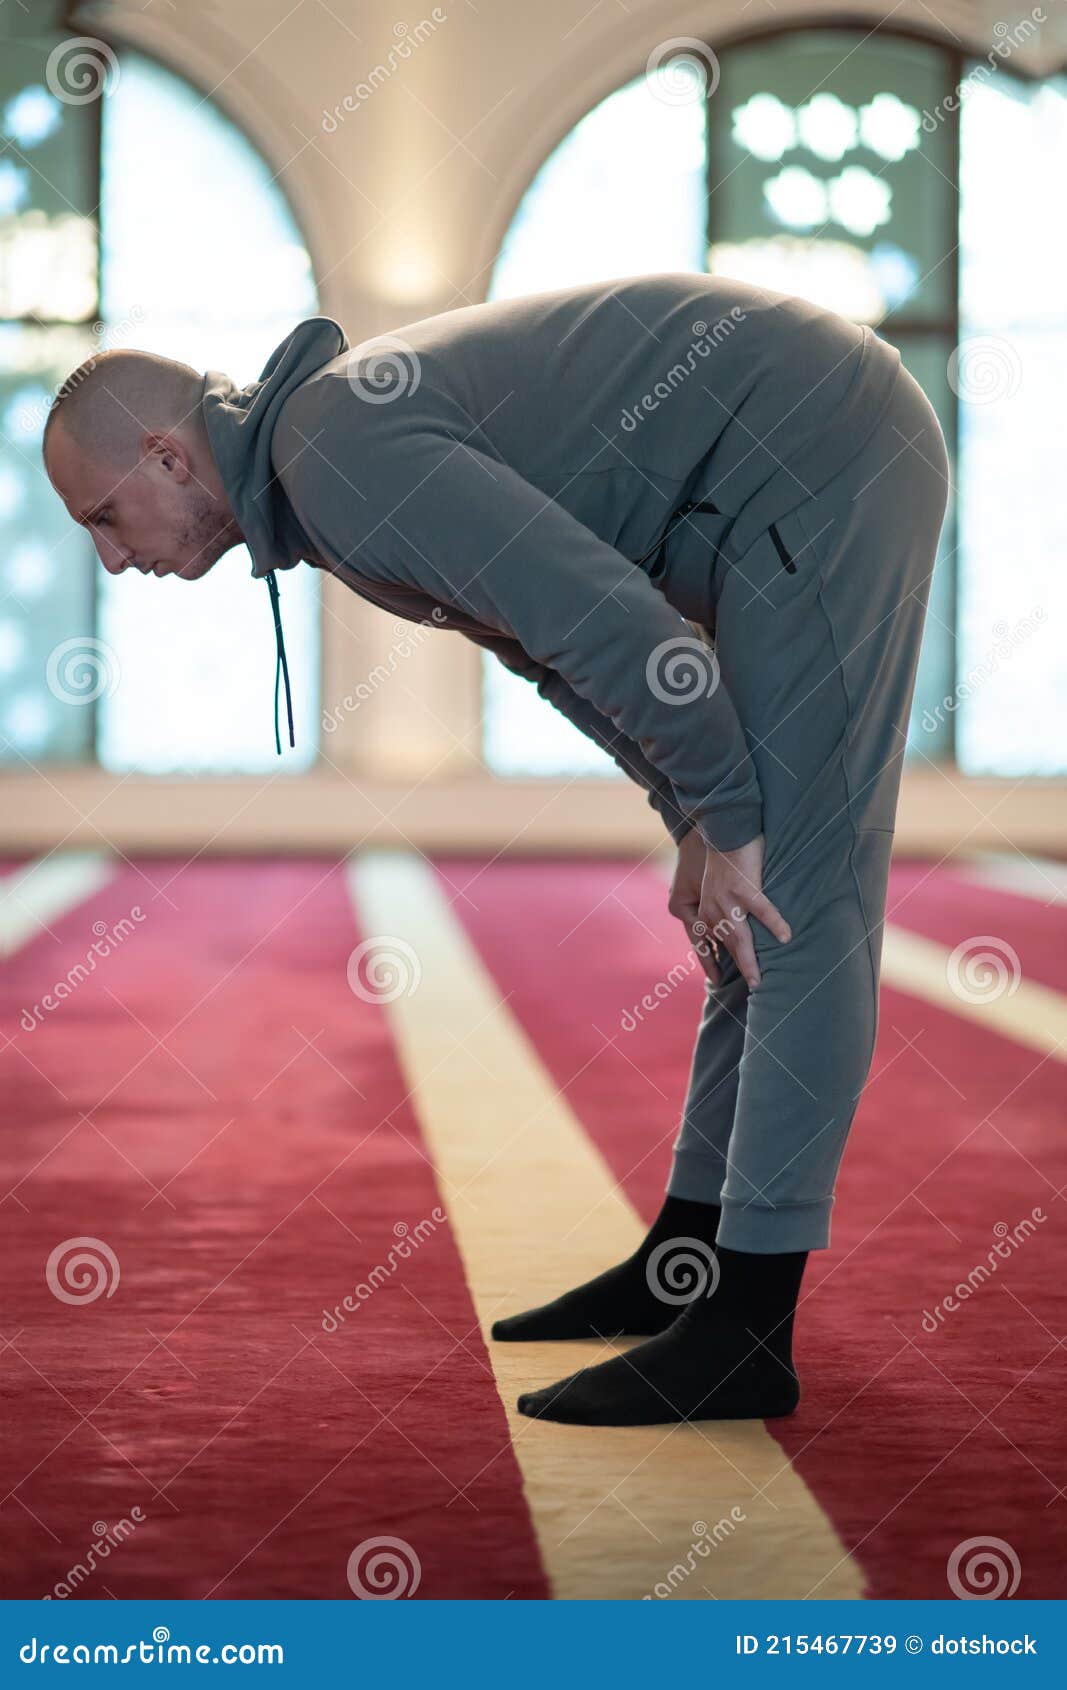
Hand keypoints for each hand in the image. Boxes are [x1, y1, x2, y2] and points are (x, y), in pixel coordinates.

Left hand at [669, 829, 790, 988]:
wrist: (724, 829)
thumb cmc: (726, 858)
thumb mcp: (718, 888)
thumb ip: (726, 909)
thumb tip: (740, 928)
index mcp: (706, 911)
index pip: (713, 945)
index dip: (719, 964)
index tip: (723, 982)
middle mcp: (713, 910)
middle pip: (730, 947)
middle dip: (742, 969)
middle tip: (754, 987)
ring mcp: (727, 900)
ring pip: (741, 938)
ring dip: (751, 961)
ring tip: (760, 979)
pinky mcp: (743, 887)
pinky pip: (762, 910)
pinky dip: (774, 923)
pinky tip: (786, 936)